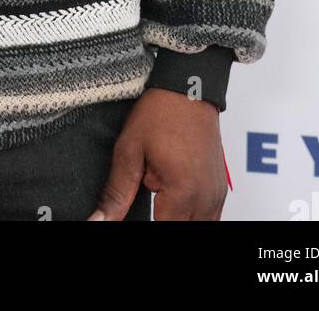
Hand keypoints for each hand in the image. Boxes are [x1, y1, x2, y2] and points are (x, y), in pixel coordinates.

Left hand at [86, 88, 228, 220]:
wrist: (188, 87)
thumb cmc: (161, 112)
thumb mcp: (129, 150)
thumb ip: (116, 192)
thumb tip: (98, 220)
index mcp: (183, 193)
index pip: (162, 231)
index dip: (141, 226)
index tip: (130, 210)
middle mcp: (205, 199)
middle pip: (183, 232)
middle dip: (160, 220)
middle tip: (146, 196)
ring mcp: (216, 196)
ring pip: (200, 228)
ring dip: (175, 219)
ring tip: (159, 195)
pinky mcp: (220, 190)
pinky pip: (210, 218)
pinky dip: (190, 215)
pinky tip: (173, 197)